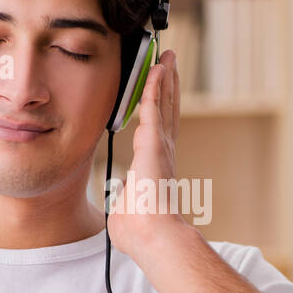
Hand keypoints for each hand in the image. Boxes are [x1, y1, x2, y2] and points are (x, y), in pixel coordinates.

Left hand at [104, 48, 189, 258]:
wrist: (152, 235)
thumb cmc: (139, 231)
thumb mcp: (126, 210)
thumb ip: (124, 202)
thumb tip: (121, 207)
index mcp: (156, 166)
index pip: (159, 129)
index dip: (161, 107)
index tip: (162, 91)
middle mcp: (163, 151)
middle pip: (167, 110)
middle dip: (168, 85)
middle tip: (170, 63)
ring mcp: (160, 145)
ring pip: (163, 103)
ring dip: (165, 78)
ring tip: (168, 57)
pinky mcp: (154, 142)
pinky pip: (153, 107)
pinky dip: (156, 85)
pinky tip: (157, 68)